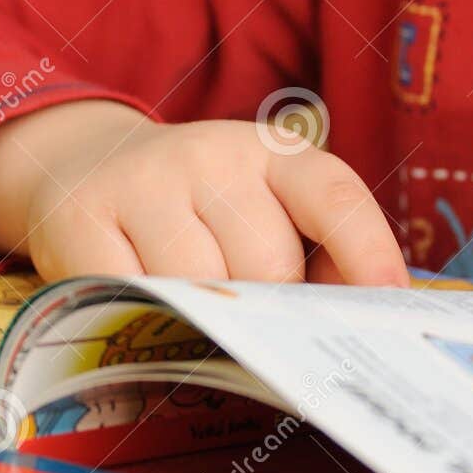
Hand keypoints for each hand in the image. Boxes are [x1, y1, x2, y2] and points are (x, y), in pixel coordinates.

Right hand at [0, 98, 408, 286]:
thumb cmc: (202, 211)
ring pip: (201, 286)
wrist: (87, 166)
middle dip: (270, 308)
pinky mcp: (82, 219)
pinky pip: (132, 296)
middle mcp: (212, 155)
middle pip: (268, 264)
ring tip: (197, 308)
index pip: (334, 195)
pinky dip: (144, 319)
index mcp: (274, 153)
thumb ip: (317, 256)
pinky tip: (144, 309)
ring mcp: (144, 182)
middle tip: (254, 317)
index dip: (368, 249)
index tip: (390, 300)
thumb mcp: (264, 210)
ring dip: (206, 319)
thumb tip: (361, 317)